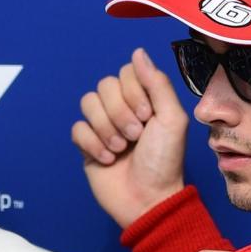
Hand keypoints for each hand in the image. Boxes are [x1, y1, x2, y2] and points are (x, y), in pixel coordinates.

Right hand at [72, 48, 188, 227]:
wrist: (148, 199)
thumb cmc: (165, 161)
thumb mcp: (172, 119)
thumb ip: (157, 83)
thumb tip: (138, 52)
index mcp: (145, 99)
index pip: (125, 72)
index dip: (133, 92)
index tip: (148, 115)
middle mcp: (123, 108)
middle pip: (104, 86)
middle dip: (120, 113)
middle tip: (136, 136)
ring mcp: (104, 126)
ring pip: (87, 104)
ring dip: (106, 128)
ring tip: (121, 149)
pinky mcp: (87, 145)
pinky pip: (77, 128)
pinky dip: (93, 144)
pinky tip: (108, 160)